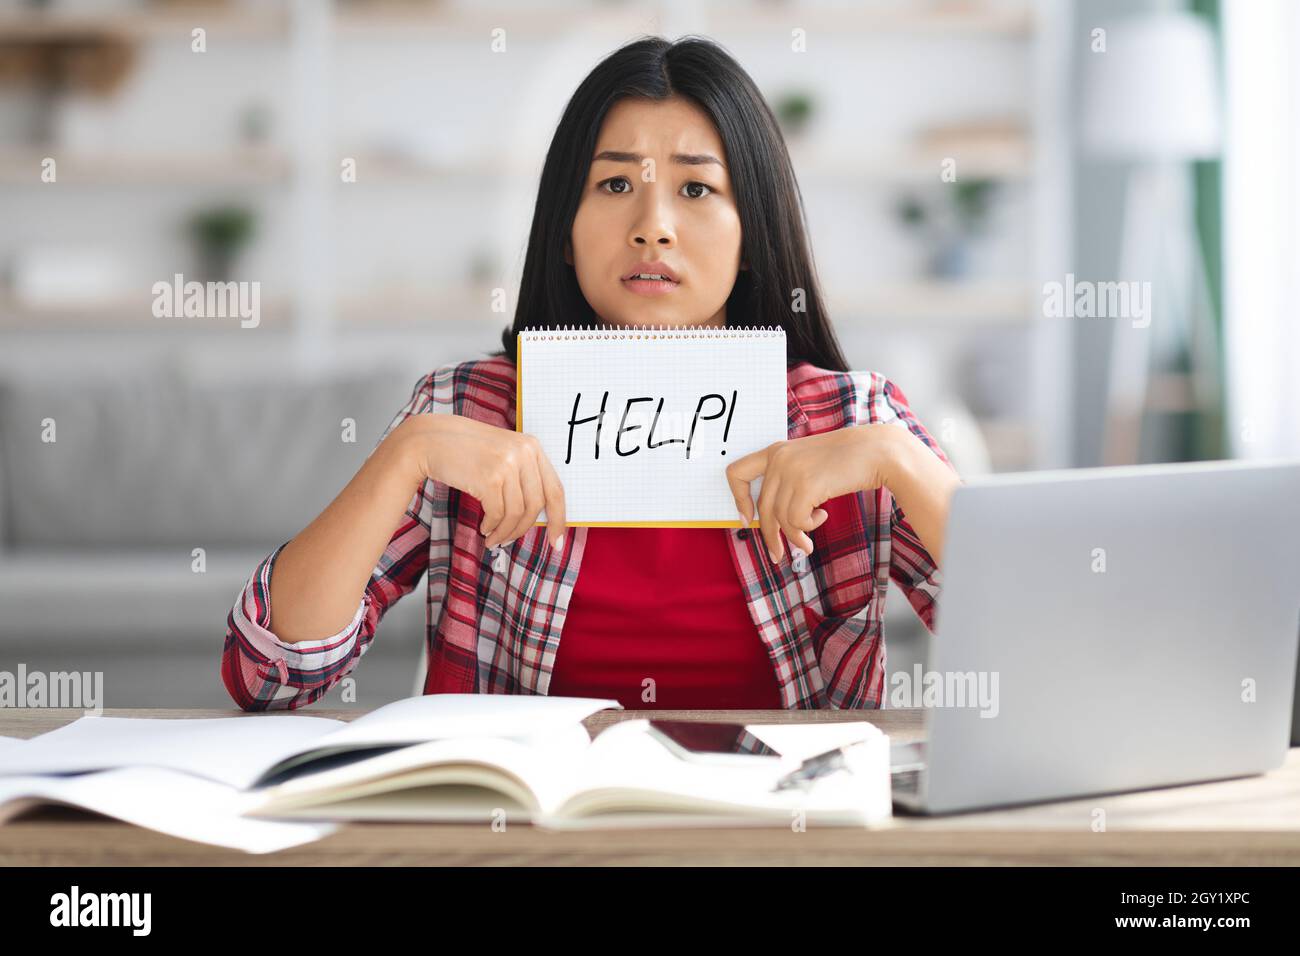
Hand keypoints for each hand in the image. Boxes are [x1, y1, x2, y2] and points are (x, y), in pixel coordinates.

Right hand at [395, 414, 567, 549]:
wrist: (430, 440)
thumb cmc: (466, 451)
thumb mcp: (502, 454)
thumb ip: (523, 476)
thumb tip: (539, 517)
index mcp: (532, 447)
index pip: (555, 489)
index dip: (559, 519)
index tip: (557, 542)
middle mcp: (524, 453)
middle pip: (536, 505)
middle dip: (524, 529)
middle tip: (510, 541)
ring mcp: (507, 464)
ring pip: (516, 513)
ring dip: (505, 532)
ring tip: (493, 539)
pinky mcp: (489, 478)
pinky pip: (498, 514)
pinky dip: (492, 527)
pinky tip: (484, 528)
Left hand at [725, 424, 904, 563]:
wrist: (878, 451)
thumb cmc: (848, 461)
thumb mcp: (810, 464)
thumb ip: (790, 483)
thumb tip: (775, 522)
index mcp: (776, 451)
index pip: (736, 473)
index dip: (738, 499)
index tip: (748, 518)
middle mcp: (778, 459)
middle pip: (762, 507)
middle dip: (769, 536)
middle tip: (778, 555)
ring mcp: (790, 471)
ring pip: (779, 518)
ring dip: (794, 537)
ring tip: (807, 544)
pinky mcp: (805, 485)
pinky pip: (796, 521)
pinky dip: (808, 527)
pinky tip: (823, 516)